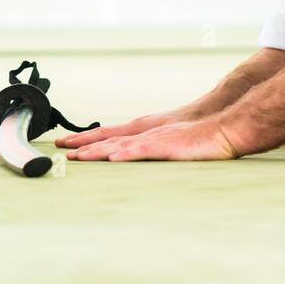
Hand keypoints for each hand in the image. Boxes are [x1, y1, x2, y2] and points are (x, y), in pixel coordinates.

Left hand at [65, 116, 239, 161]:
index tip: (66, 144)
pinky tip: (114, 158)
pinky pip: (144, 150)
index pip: (109, 134)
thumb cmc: (201, 134)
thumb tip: (131, 157)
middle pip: (108, 137)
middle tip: (59, 148)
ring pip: (121, 144)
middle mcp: (146, 131)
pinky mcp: (169, 146)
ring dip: (98, 151)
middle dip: (83, 143)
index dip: (87, 139)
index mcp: (145, 129)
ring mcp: (156, 138)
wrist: (225, 125)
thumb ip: (151, 146)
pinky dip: (128, 154)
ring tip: (77, 156)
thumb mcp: (170, 140)